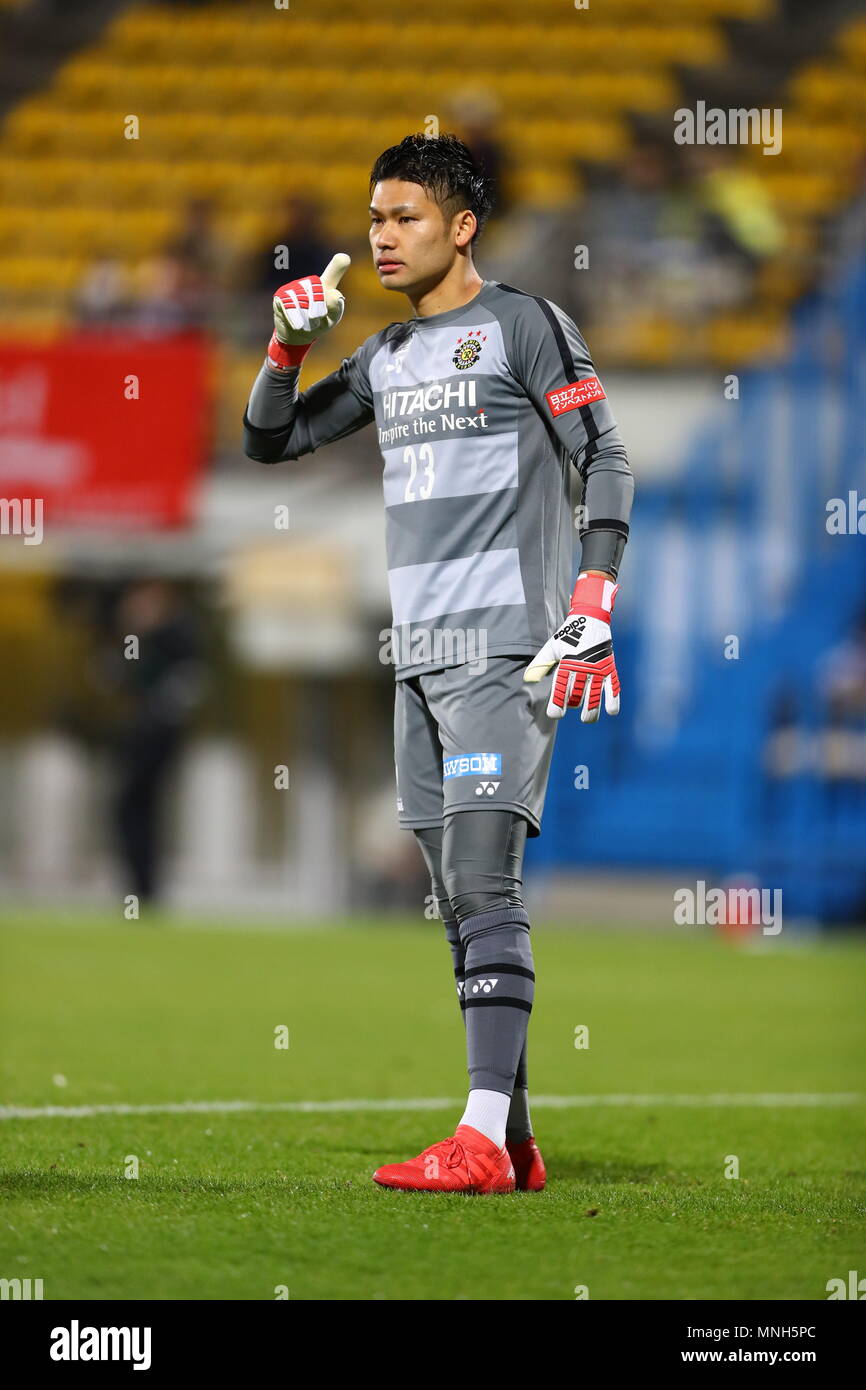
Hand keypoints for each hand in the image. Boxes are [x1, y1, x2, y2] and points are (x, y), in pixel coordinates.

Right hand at [268, 252, 350, 368]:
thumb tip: (334, 294)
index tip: (344, 259)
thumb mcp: (331, 319)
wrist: (297, 334)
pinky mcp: (281, 294)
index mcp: (325, 286)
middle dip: (317, 307)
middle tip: (317, 319)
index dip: (337, 267)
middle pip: (316, 289)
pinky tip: (297, 324)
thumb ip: (336, 308)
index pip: (332, 275)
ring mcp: (294, 286)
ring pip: (302, 299)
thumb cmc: (318, 323)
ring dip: (306, 317)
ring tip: (307, 324)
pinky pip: (288, 305)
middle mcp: (309, 282)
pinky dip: (295, 318)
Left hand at [524, 571, 620, 721]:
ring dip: (591, 711)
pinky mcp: (610, 668)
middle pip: (577, 696)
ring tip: (587, 719)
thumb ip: (540, 664)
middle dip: (572, 706)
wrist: (591, 618)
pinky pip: (614, 687)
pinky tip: (611, 711)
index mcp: (567, 663)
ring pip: (594, 696)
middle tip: (570, 708)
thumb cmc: (569, 634)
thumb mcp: (552, 646)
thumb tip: (528, 679)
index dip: (557, 705)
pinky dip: (613, 700)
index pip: (560, 689)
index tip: (555, 714)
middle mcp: (583, 668)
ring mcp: (598, 669)